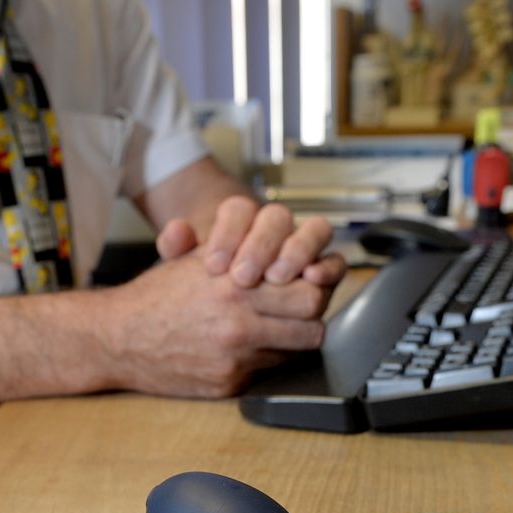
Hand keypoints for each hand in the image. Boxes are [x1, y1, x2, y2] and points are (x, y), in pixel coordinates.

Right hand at [99, 251, 335, 397]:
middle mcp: (238, 323)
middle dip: (311, 315)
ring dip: (292, 340)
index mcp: (234, 285)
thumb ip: (241, 249)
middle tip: (300, 310)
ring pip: (296, 351)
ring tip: (276, 328)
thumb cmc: (158, 296)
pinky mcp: (229, 383)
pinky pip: (269, 371)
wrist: (118, 339)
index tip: (305, 283)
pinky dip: (264, 360)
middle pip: (313, 323)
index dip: (312, 286)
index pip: (309, 290)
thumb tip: (286, 246)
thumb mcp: (196, 259)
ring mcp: (235, 358)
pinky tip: (247, 348)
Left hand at [156, 196, 343, 288]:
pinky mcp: (325, 270)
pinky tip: (313, 280)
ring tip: (276, 278)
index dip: (228, 233)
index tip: (214, 266)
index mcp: (243, 219)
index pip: (238, 209)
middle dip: (261, 246)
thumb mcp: (185, 266)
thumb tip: (176, 232)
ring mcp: (305, 246)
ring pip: (315, 230)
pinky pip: (336, 260)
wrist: (235, 303)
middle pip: (278, 217)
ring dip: (297, 251)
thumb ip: (177, 248)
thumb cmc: (211, 281)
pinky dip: (329, 267)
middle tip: (243, 277)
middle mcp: (277, 228)